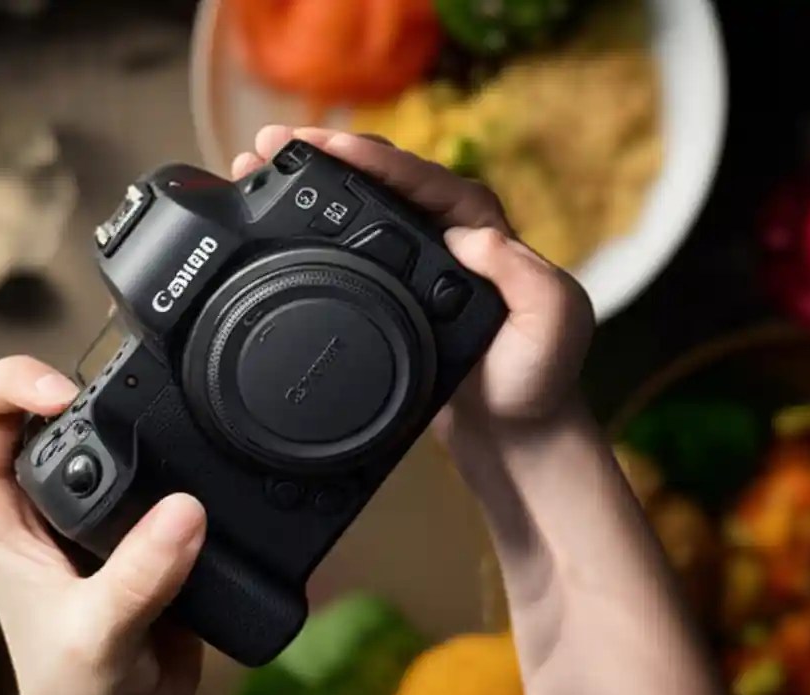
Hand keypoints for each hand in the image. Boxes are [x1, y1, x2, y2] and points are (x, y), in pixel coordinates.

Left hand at [0, 356, 206, 694]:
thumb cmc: (77, 690)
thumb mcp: (99, 638)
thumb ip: (138, 578)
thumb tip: (184, 511)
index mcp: (0, 513)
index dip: (15, 381)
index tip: (67, 395)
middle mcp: (39, 497)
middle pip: (41, 397)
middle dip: (83, 381)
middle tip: (130, 394)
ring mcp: (89, 503)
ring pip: (101, 421)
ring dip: (133, 409)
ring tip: (166, 412)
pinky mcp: (137, 516)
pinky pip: (156, 460)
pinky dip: (176, 447)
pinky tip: (198, 456)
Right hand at [231, 126, 593, 434]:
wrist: (513, 434)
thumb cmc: (537, 381)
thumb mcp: (553, 323)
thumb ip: (524, 276)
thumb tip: (472, 237)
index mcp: (484, 226)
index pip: (419, 177)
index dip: (369, 157)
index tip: (322, 146)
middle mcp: (450, 232)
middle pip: (380, 179)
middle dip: (324, 155)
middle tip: (269, 145)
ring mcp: (418, 261)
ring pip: (360, 205)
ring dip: (311, 181)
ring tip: (256, 166)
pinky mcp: (393, 291)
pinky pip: (349, 244)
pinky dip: (312, 226)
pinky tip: (277, 219)